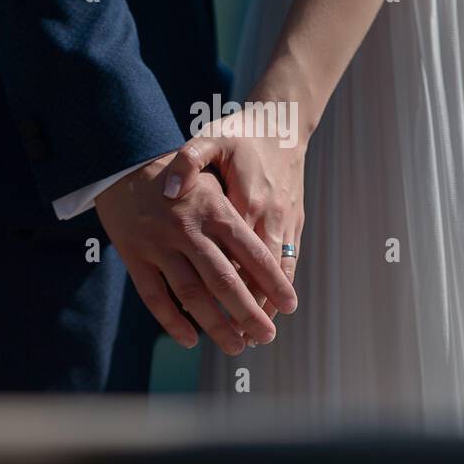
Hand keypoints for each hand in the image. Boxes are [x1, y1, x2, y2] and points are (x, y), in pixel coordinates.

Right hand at [95, 151, 297, 354]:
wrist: (126, 161)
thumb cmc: (182, 179)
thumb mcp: (215, 186)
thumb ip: (236, 222)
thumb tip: (269, 264)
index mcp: (216, 211)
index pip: (252, 253)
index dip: (273, 283)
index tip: (291, 306)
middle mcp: (190, 229)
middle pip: (225, 281)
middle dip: (249, 314)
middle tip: (267, 337)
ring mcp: (160, 244)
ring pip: (192, 295)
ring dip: (216, 326)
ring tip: (236, 346)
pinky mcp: (134, 255)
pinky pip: (154, 297)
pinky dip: (173, 322)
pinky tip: (191, 340)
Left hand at [161, 111, 306, 317]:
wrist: (281, 123)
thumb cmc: (237, 134)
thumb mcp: (209, 138)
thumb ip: (186, 162)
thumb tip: (168, 190)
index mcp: (245, 198)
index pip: (234, 253)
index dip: (224, 286)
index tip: (210, 312)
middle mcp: (269, 213)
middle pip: (260, 271)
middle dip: (252, 307)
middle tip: (242, 340)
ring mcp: (286, 218)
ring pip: (279, 270)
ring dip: (270, 302)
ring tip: (257, 334)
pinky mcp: (295, 220)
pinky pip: (290, 259)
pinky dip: (282, 284)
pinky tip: (272, 306)